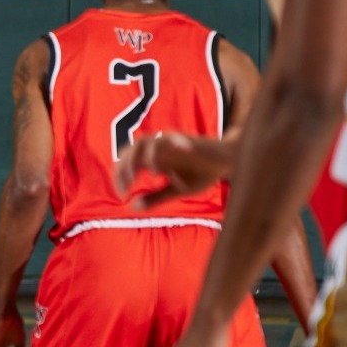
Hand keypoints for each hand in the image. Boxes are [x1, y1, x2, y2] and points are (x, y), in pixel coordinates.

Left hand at [115, 132, 232, 208]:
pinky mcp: (184, 139)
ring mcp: (170, 142)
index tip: (122, 195)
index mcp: (153, 159)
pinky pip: (168, 139)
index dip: (120, 177)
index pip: (127, 162)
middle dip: (123, 168)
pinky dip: (160, 151)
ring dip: (137, 158)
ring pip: (144, 141)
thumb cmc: (202, 174)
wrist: (227, 162)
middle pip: (129, 149)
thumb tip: (132, 207)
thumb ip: (155, 197)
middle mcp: (158, 149)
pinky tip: (159, 171)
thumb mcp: (177, 190)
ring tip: (138, 177)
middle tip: (125, 188)